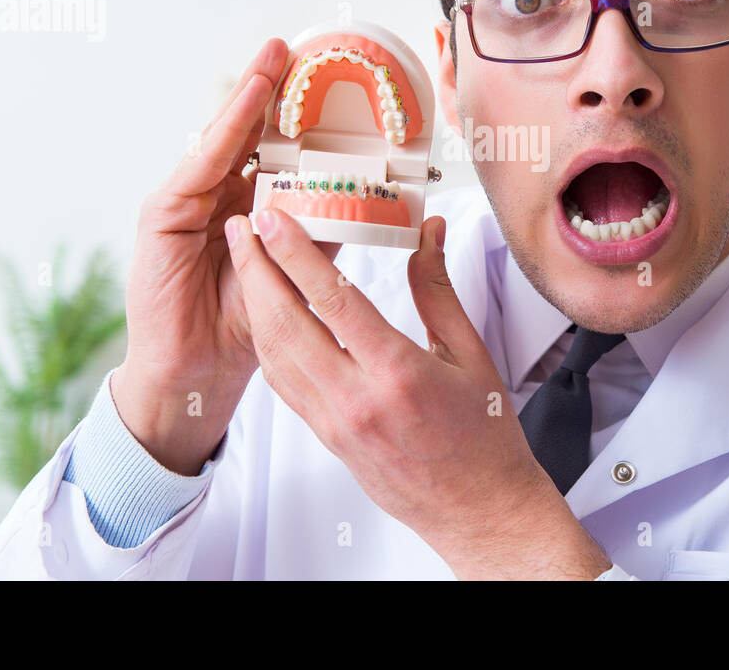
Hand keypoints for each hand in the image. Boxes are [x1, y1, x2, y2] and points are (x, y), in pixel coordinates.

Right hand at [114, 38, 340, 474]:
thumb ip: (317, 231)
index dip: (293, 113)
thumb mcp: (295, 270)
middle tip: (296, 45)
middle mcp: (214, 195)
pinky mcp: (163, 213)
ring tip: (277, 55)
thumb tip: (362, 201)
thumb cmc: (244, 325)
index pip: (269, 148)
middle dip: (271, 87)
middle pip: (245, 132)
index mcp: (244, 206)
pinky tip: (251, 98)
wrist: (198, 371)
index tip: (321, 76)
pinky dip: (229, 127)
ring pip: (225, 137)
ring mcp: (185, 201)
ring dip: (252, 93)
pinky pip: (204, 162)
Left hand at [222, 207, 612, 578]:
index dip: (297, 254)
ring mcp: (334, 422)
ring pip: (275, 353)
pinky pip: (283, 382)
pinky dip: (268, 341)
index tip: (276, 219)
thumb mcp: (470, 354)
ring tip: (247, 261)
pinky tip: (266, 313)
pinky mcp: (325, 436)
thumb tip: (428, 232)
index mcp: (397, 373)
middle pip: (288, 323)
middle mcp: (356, 400)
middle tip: (246, 228)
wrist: (478, 510)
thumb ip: (438, 289)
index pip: (333, 299)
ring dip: (255, 302)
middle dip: (258, 269)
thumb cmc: (482, 439)